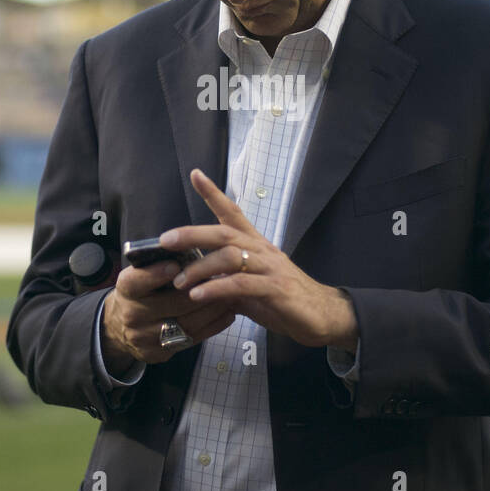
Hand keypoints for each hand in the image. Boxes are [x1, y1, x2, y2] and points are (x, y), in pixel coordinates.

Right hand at [100, 258, 234, 372]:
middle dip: (201, 290)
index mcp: (126, 289)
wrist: (122, 325)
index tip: (176, 266)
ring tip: (232, 294)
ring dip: (213, 309)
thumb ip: (161, 264)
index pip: (137, 281)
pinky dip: (213, 325)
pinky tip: (227, 313)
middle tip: (224, 277)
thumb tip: (193, 248)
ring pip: (186, 323)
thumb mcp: (142, 274)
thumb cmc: (143, 291)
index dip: (156, 274)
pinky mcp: (158, 353)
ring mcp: (144, 337)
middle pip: (172, 304)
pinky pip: (192, 339)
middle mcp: (132, 314)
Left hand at [160, 168, 357, 351]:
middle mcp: (263, 251)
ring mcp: (270, 268)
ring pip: (230, 256)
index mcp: (257, 246)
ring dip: (200, 268)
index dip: (214, 193)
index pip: (234, 212)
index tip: (196, 174)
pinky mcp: (276, 289)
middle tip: (166, 240)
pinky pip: (240, 284)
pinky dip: (216, 288)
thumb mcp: (251, 288)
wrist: (324, 316)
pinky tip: (199, 295)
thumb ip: (226, 281)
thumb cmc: (286, 300)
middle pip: (225, 232)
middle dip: (192, 233)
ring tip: (179, 281)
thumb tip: (198, 283)